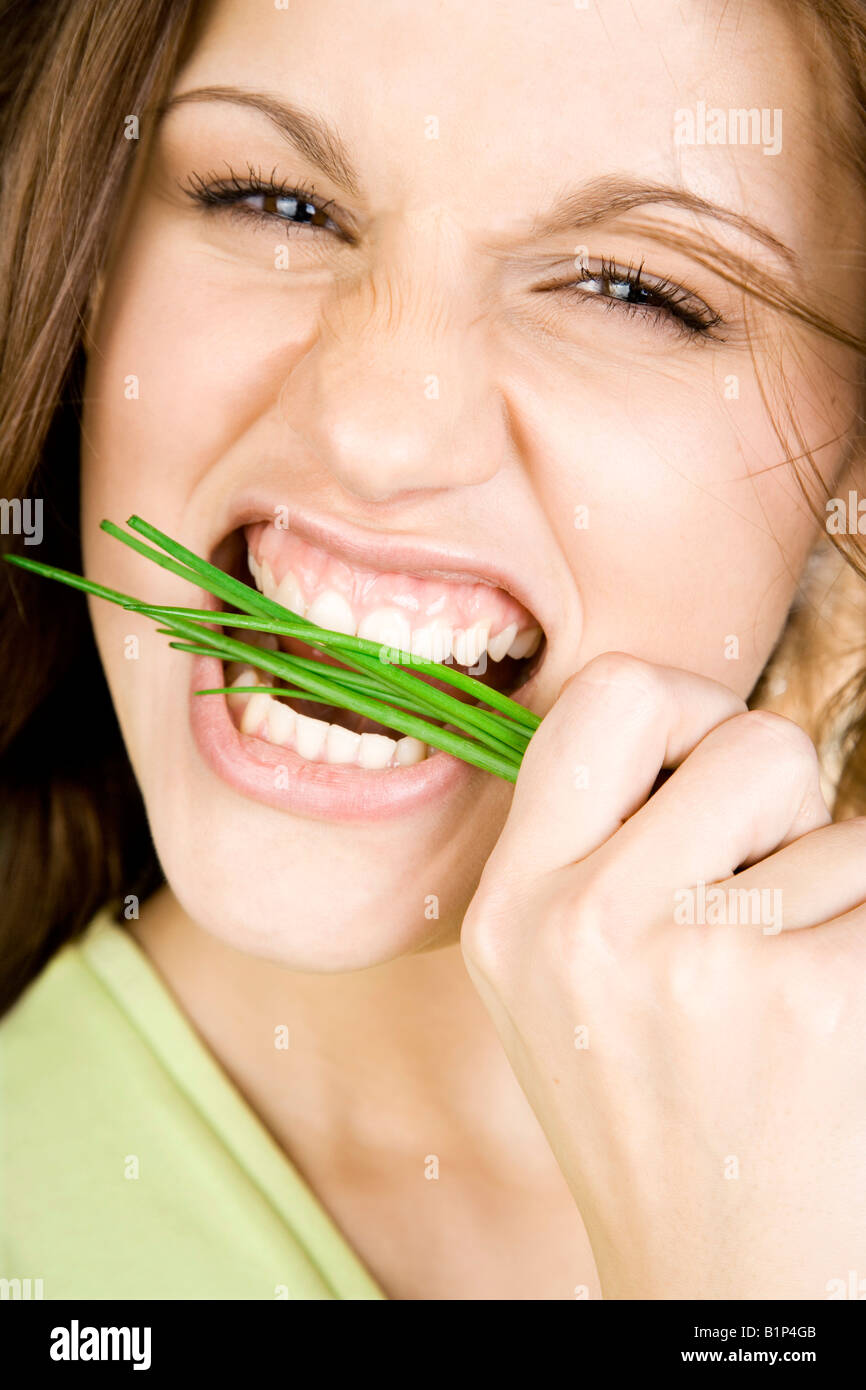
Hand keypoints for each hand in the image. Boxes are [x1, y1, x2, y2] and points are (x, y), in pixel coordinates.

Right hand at [461, 653, 865, 1298]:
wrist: (717, 1276)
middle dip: (784, 793)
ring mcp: (697, 967)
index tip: (710, 770)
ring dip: (836, 886)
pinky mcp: (811, 1005)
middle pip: (750, 738)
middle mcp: (584, 927)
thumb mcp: (554, 974)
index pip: (609, 695)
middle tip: (765, 878)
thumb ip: (591, 846)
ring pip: (842, 826)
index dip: (687, 706)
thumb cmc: (647, 1103)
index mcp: (513, 908)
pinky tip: (832, 1009)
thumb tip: (702, 729)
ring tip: (786, 978)